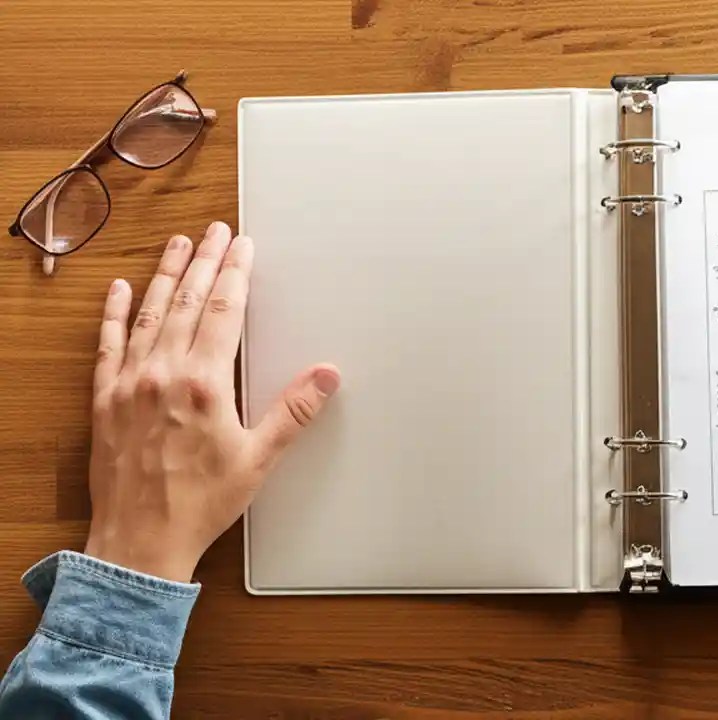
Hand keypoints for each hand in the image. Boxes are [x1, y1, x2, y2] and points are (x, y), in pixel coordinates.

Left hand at [85, 221, 339, 581]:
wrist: (139, 540)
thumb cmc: (198, 504)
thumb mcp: (259, 459)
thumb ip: (293, 411)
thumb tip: (326, 376)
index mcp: (204, 384)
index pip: (223, 312)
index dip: (235, 273)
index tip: (243, 247)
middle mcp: (162, 374)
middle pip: (187, 302)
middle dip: (205, 261)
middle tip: (216, 232)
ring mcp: (129, 384)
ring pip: (148, 314)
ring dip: (166, 275)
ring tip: (179, 246)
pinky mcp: (105, 400)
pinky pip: (108, 344)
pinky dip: (113, 313)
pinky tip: (119, 290)